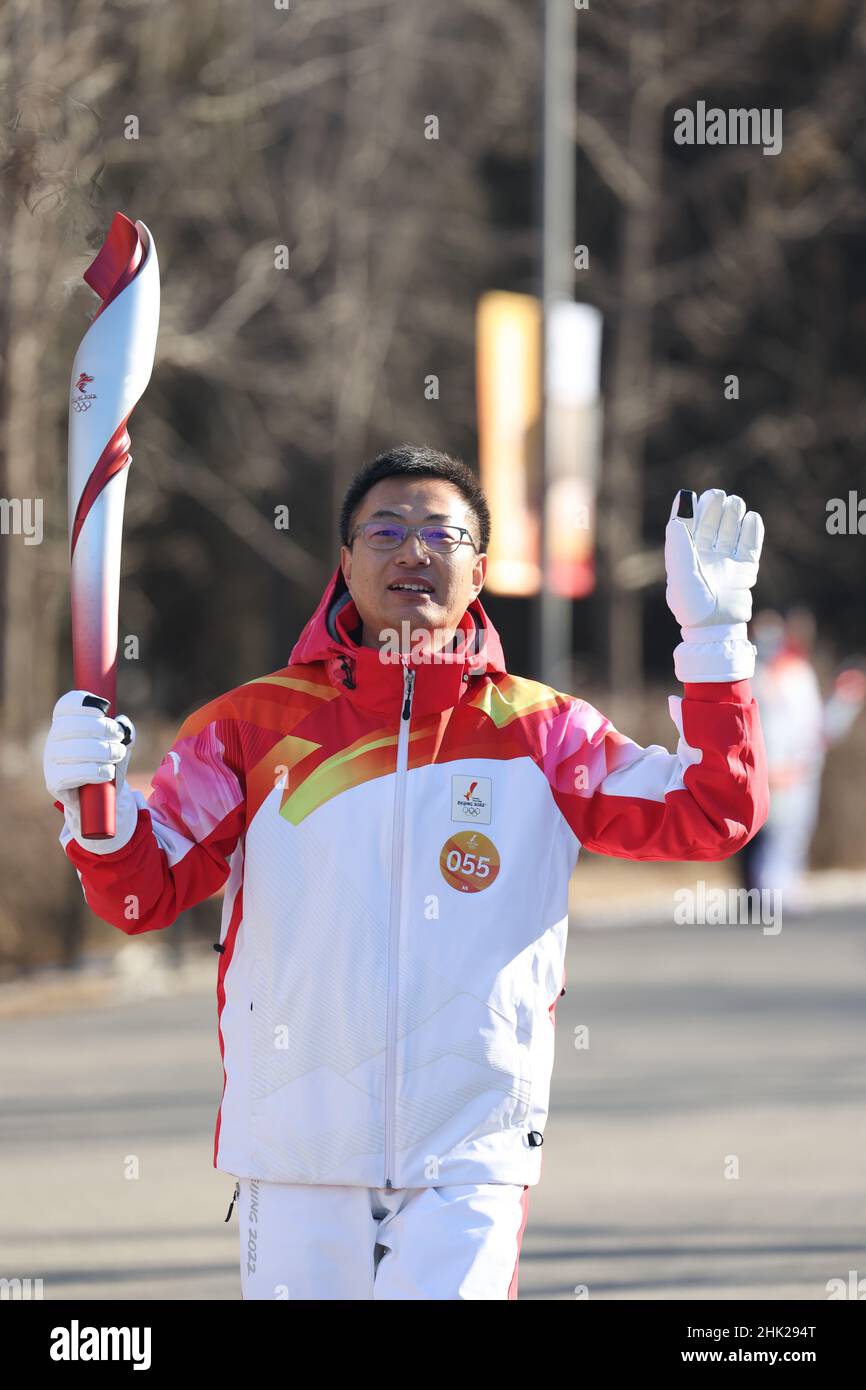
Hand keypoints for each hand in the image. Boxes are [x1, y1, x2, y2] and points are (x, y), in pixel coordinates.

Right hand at [44, 690, 136, 844]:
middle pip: (74, 725)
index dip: (86, 703)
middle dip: (103, 729)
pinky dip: (97, 772)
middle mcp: (53, 739)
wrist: (98, 797)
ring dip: (105, 752)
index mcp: (64, 723)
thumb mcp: (119, 743)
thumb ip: (125, 730)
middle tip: (118, 738)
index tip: (104, 710)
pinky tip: (108, 773)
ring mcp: (50, 761)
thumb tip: (123, 723)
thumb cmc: (106, 762)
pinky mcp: (54, 782)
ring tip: (117, 755)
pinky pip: (75, 773)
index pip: (67, 704)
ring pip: (77, 750)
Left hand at [665, 489, 764, 681]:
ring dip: (733, 515)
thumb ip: (678, 548)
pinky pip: (750, 545)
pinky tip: (752, 518)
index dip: (689, 510)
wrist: (716, 629)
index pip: (687, 527)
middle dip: (714, 508)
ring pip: (731, 530)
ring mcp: (726, 562)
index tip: (690, 495)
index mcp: (686, 557)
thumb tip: (676, 522)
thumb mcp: (680, 577)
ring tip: (735, 503)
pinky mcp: (745, 569)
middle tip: (718, 495)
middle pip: (711, 524)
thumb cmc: (693, 607)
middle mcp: (706, 557)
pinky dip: (752, 530)